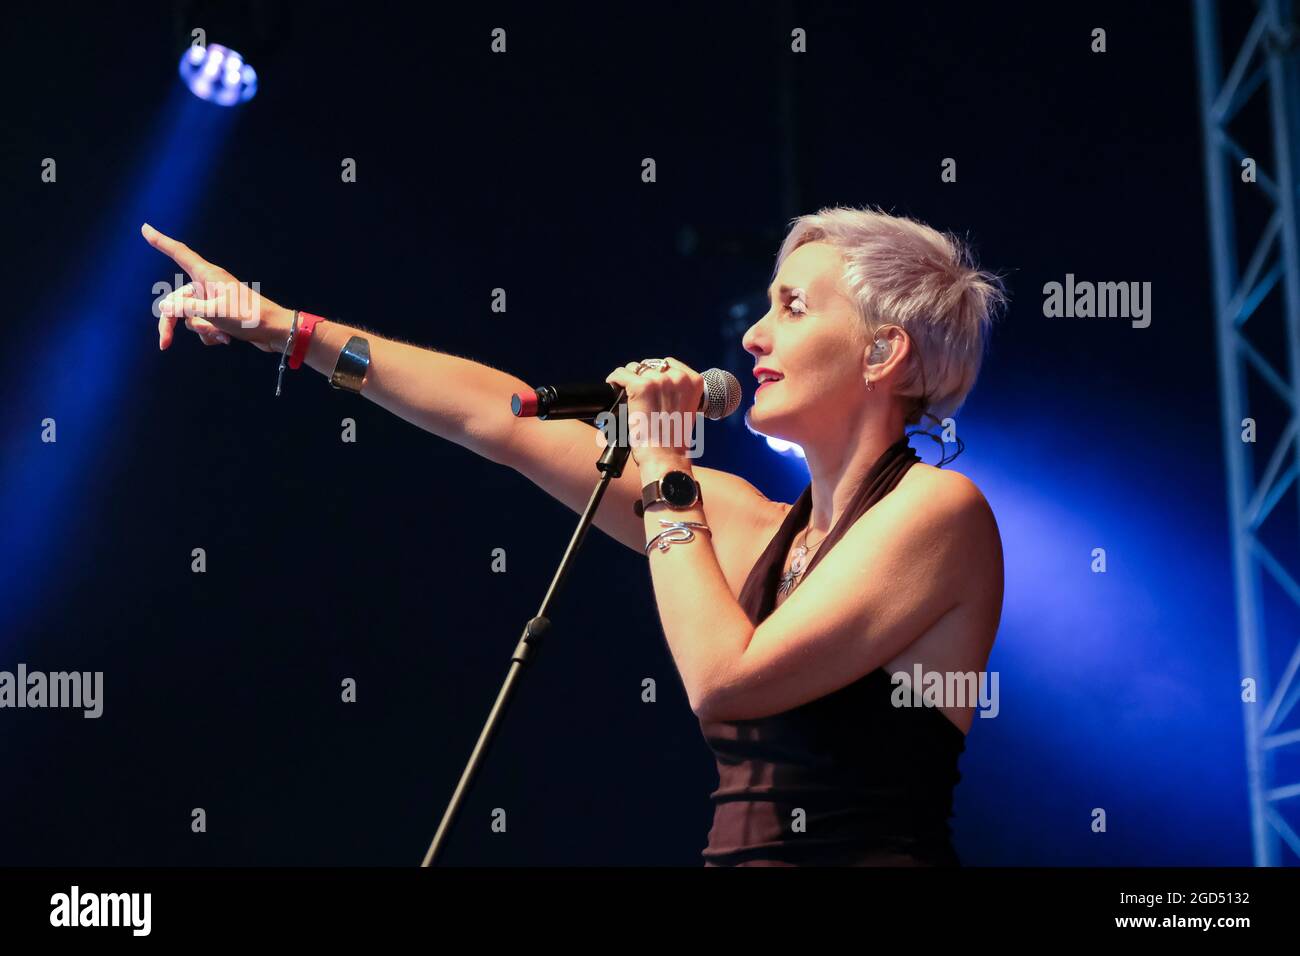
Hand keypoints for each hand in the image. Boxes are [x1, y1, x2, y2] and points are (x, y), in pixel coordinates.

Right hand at [141, 223, 291, 351]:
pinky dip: (212, 334)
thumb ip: (187, 309)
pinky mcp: (221, 316)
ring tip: (222, 333)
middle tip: (164, 344)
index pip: (179, 254)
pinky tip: (227, 339)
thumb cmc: (249, 317)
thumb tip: (164, 306)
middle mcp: (208, 285)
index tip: (145, 228)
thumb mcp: (214, 313)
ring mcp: (214, 301)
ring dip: (203, 330)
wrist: (275, 332)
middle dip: (172, 323)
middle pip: (177, 300)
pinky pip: (205, 326)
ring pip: (191, 317)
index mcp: (207, 275)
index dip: (161, 242)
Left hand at [604, 357, 703, 466]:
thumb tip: (659, 384)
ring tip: (626, 395)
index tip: (650, 385)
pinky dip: (615, 379)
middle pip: (651, 366)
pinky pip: (621, 374)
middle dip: (643, 378)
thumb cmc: (673, 440)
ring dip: (629, 380)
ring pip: (635, 369)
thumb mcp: (685, 410)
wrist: (665, 456)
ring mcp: (659, 381)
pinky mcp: (641, 387)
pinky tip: (613, 387)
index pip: (668, 363)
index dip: (656, 374)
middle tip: (638, 397)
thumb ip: (677, 392)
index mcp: (693, 381)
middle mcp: (678, 377)